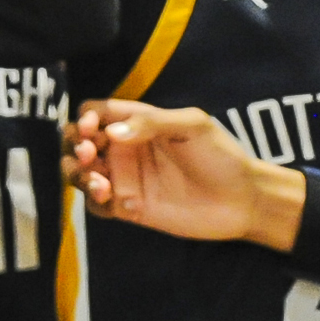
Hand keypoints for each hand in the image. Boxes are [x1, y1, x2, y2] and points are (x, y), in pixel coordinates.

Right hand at [64, 99, 304, 251]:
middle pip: (78, 140)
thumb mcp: (192, 126)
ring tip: (96, 180)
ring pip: (80, 171)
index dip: (85, 118)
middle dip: (75, 145)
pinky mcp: (126, 208)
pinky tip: (106, 196)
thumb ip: (151, 123)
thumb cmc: (221, 156)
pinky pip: (95, 204)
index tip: (93, 130)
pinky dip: (91, 199)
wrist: (244, 201)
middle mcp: (124, 149)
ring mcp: (123, 178)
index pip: (95, 112)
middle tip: (91, 154)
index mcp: (135, 123)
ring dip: (77, 172)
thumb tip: (111, 134)